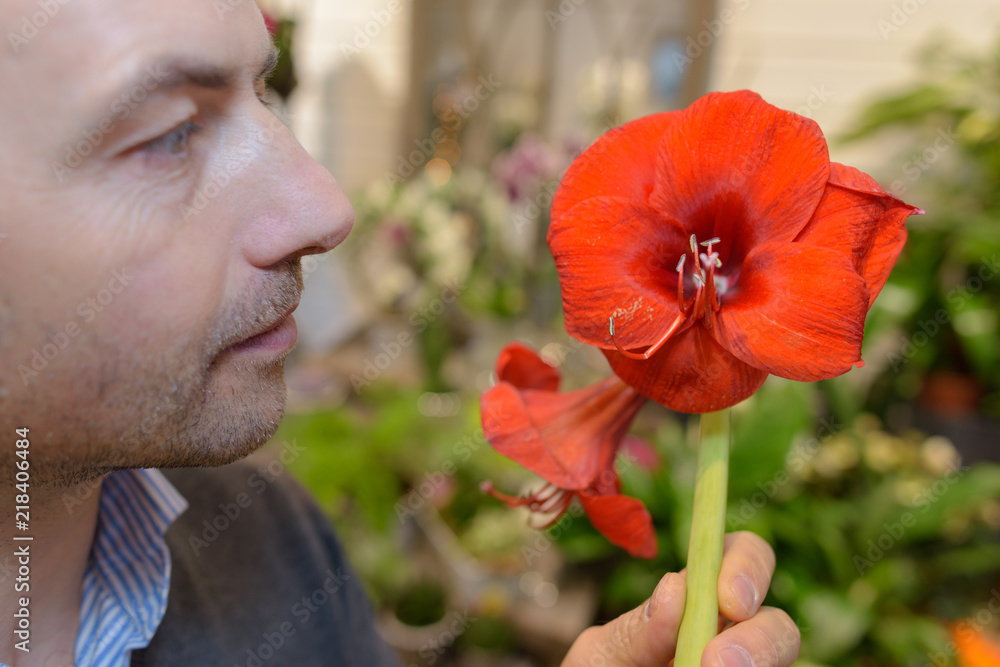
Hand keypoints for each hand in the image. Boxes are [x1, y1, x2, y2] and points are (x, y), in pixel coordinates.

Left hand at [562, 532, 798, 666]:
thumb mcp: (601, 655)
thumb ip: (634, 631)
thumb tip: (675, 587)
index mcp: (693, 603)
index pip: (736, 557)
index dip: (746, 565)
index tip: (730, 600)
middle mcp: (730, 637)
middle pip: (775, 621)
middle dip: (760, 638)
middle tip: (716, 663)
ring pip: (783, 659)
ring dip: (757, 662)